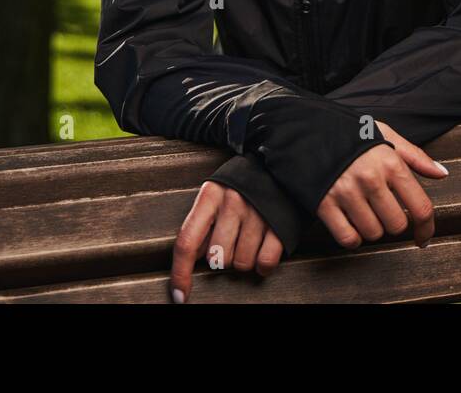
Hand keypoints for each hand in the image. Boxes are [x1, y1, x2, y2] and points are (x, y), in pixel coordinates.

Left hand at [170, 180, 283, 302]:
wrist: (279, 165)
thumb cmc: (243, 183)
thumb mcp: (216, 194)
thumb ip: (202, 222)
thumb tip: (193, 256)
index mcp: (211, 195)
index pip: (187, 241)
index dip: (180, 272)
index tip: (180, 294)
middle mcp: (233, 202)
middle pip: (218, 258)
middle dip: (223, 257)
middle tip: (232, 239)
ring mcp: (258, 213)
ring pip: (242, 263)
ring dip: (244, 259)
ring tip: (249, 238)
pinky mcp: (280, 224)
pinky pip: (265, 262)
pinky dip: (263, 264)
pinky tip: (262, 248)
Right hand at [316, 119, 447, 249]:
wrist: (305, 127)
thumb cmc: (349, 132)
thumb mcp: (385, 135)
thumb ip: (415, 156)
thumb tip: (441, 173)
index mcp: (390, 162)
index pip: (420, 208)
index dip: (427, 228)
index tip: (423, 237)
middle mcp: (371, 178)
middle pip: (396, 225)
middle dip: (393, 221)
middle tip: (383, 209)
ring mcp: (346, 192)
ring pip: (373, 233)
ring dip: (372, 228)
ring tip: (364, 209)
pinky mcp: (324, 203)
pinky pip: (347, 238)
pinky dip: (352, 237)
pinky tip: (350, 222)